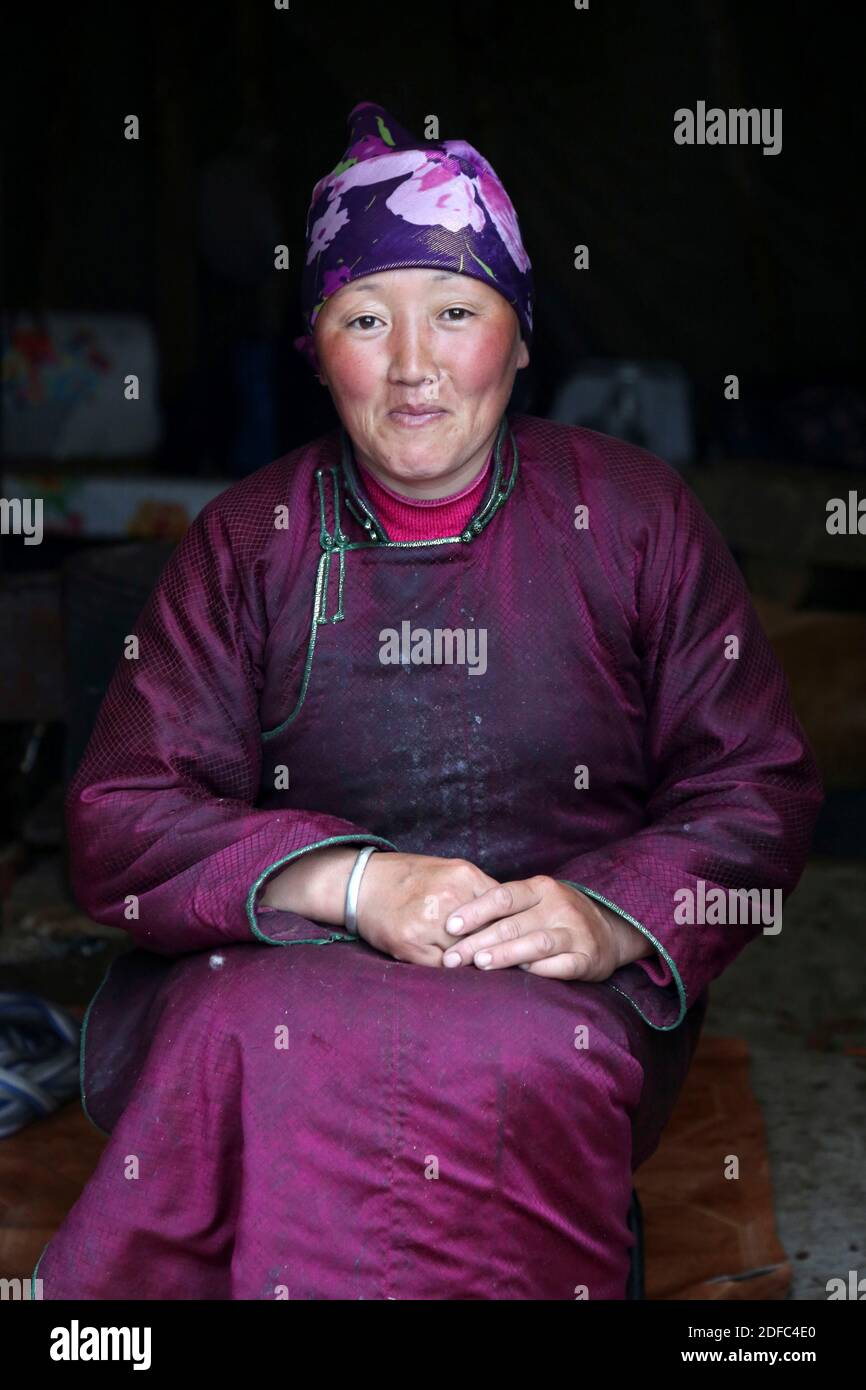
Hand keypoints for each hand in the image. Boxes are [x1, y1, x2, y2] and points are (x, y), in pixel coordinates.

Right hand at [354, 853, 501, 966]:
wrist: (363, 884)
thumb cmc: (411, 879)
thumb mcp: (451, 871)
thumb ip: (480, 891)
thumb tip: (513, 917)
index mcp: (464, 877)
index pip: (504, 910)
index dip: (513, 928)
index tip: (519, 940)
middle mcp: (449, 898)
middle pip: (489, 934)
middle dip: (498, 949)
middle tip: (508, 960)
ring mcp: (429, 923)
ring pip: (468, 953)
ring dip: (475, 961)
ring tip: (481, 966)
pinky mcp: (410, 944)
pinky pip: (444, 966)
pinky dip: (452, 968)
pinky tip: (454, 966)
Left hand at [440, 875, 652, 978]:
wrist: (610, 930)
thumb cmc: (556, 915)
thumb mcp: (535, 901)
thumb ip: (504, 910)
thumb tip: (456, 927)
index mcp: (541, 888)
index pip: (502, 896)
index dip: (474, 911)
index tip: (450, 926)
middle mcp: (559, 906)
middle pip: (513, 923)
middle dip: (478, 941)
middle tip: (453, 958)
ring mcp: (575, 932)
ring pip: (536, 943)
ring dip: (506, 954)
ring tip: (480, 964)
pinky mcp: (588, 958)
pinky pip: (562, 966)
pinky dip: (540, 971)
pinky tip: (520, 975)